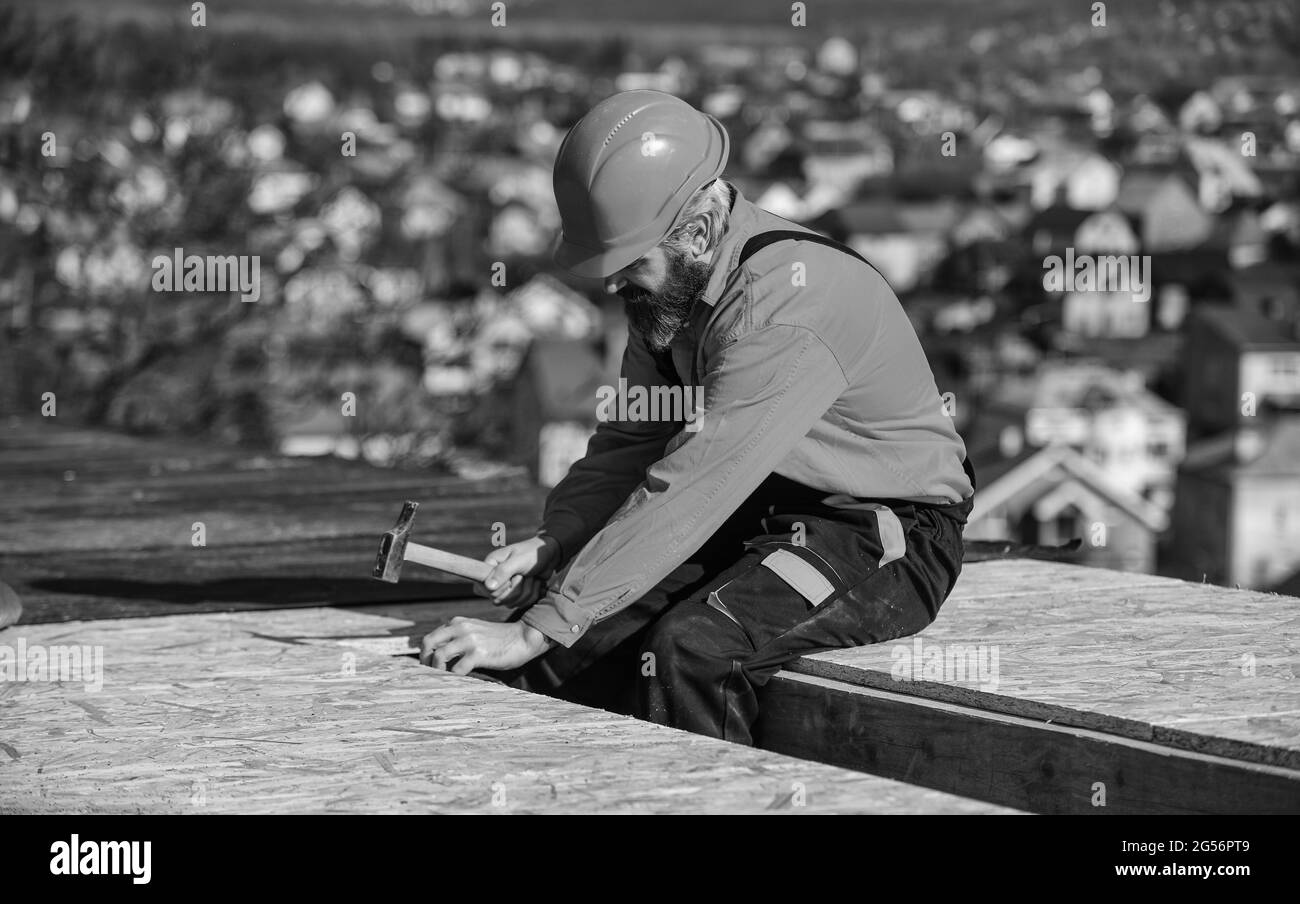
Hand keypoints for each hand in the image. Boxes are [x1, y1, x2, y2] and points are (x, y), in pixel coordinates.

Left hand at [419, 618, 553, 674]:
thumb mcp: (475, 631)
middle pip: (428, 642)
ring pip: (439, 656)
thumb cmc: (500, 639)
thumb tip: (440, 656)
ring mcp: (469, 640)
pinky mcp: (478, 653)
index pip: (431, 637)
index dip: (426, 653)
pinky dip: (454, 678)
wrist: (523, 638)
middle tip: (430, 673)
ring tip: (444, 679)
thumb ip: (459, 638)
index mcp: (458, 622)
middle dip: (425, 660)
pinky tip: (459, 682)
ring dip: (437, 671)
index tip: (429, 666)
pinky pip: (456, 669)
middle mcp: (461, 628)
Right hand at [474, 535, 560, 608]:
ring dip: (527, 591)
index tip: (514, 576)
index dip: (502, 587)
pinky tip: (535, 583)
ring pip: (511, 603)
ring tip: (531, 577)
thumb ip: (503, 572)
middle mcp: (494, 578)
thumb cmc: (532, 553)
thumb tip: (488, 587)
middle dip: (517, 588)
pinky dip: (532, 594)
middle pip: (499, 599)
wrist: (549, 556)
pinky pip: (520, 604)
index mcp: (490, 566)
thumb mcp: (518, 560)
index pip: (486, 589)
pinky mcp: (515, 594)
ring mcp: (505, 587)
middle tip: (525, 574)